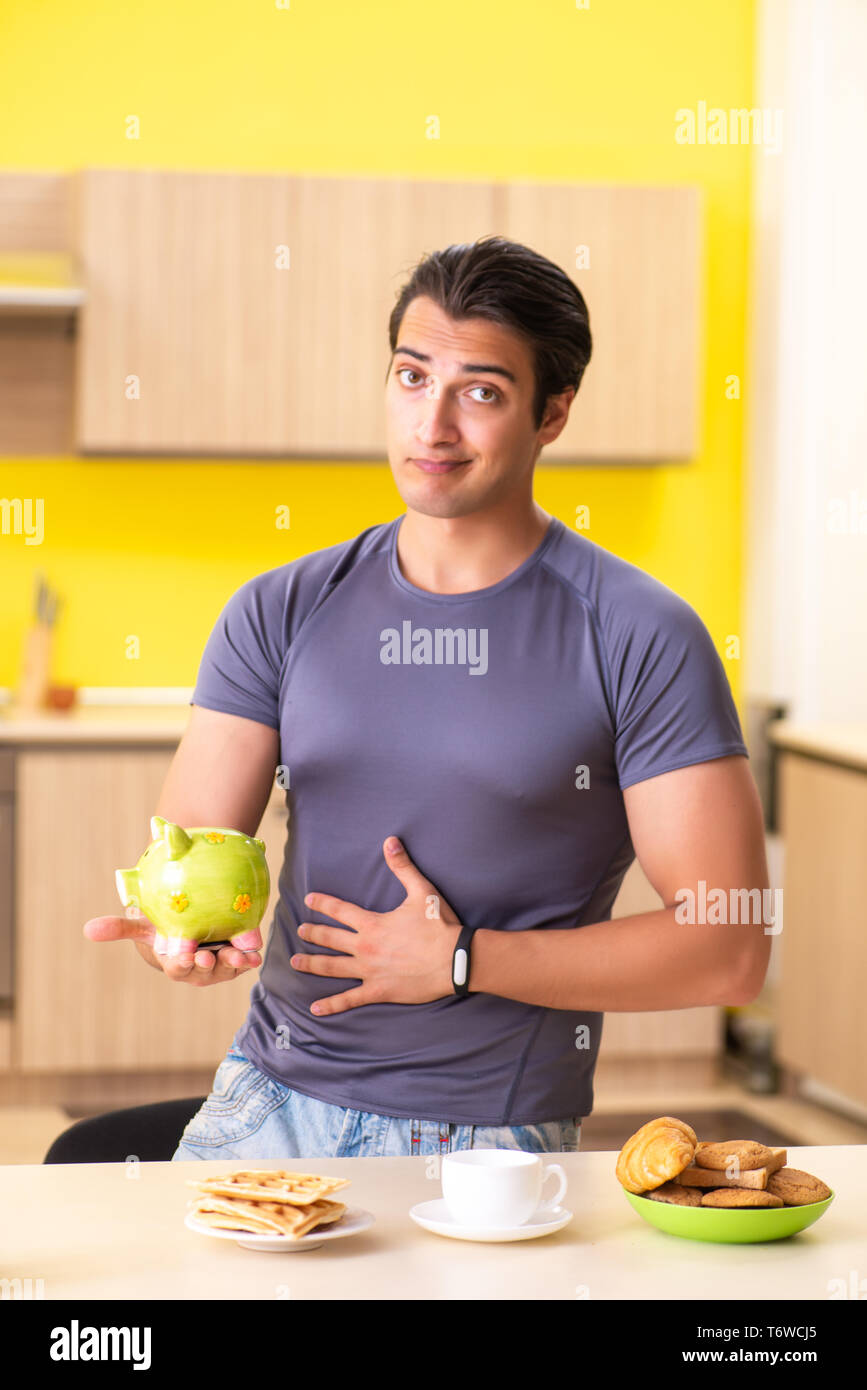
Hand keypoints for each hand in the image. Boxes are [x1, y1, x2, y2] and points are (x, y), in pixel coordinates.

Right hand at [83, 910, 262, 986]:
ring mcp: (217, 966)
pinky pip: (243, 962)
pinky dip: (249, 958)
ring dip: (235, 963)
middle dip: (211, 965)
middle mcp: (197, 969)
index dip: (184, 964)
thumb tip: (88, 929)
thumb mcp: (142, 925)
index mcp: (174, 962)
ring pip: (226, 969)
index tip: (189, 955)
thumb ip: (120, 928)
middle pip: (205, 972)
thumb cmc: (161, 928)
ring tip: (242, 955)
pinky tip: (255, 953)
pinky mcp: (234, 959)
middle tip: (212, 954)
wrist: (186, 927)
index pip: (178, 968)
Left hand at [291, 837, 461, 1015]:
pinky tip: (315, 1009)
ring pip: (333, 967)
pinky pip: (350, 999)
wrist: (455, 959)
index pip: (340, 911)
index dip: (323, 904)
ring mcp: (370, 971)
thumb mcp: (422, 891)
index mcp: (373, 924)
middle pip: (330, 939)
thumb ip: (403, 867)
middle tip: (300, 932)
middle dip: (313, 934)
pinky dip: (332, 1005)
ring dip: (312, 964)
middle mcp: (365, 947)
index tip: (309, 900)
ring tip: (295, 963)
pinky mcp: (379, 991)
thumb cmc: (439, 925)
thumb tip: (390, 841)